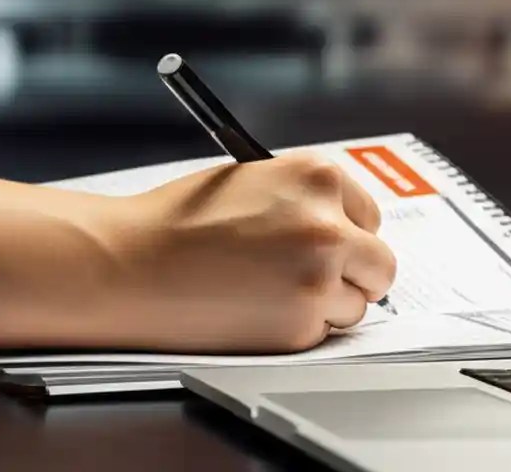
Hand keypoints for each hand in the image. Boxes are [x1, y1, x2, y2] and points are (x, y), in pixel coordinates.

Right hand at [95, 153, 394, 352]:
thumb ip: (305, 200)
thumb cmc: (179, 221)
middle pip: (380, 263)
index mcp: (319, 177)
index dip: (350, 234)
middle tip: (323, 280)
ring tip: (271, 293)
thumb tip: (342, 225)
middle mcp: (329, 225)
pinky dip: (299, 328)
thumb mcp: (255, 180)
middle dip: (356, 274)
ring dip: (326, 305)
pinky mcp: (300, 324)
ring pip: (356, 304)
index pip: (369, 215)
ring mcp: (319, 277)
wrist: (130, 263)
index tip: (334, 245)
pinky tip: (257, 311)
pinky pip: (322, 332)